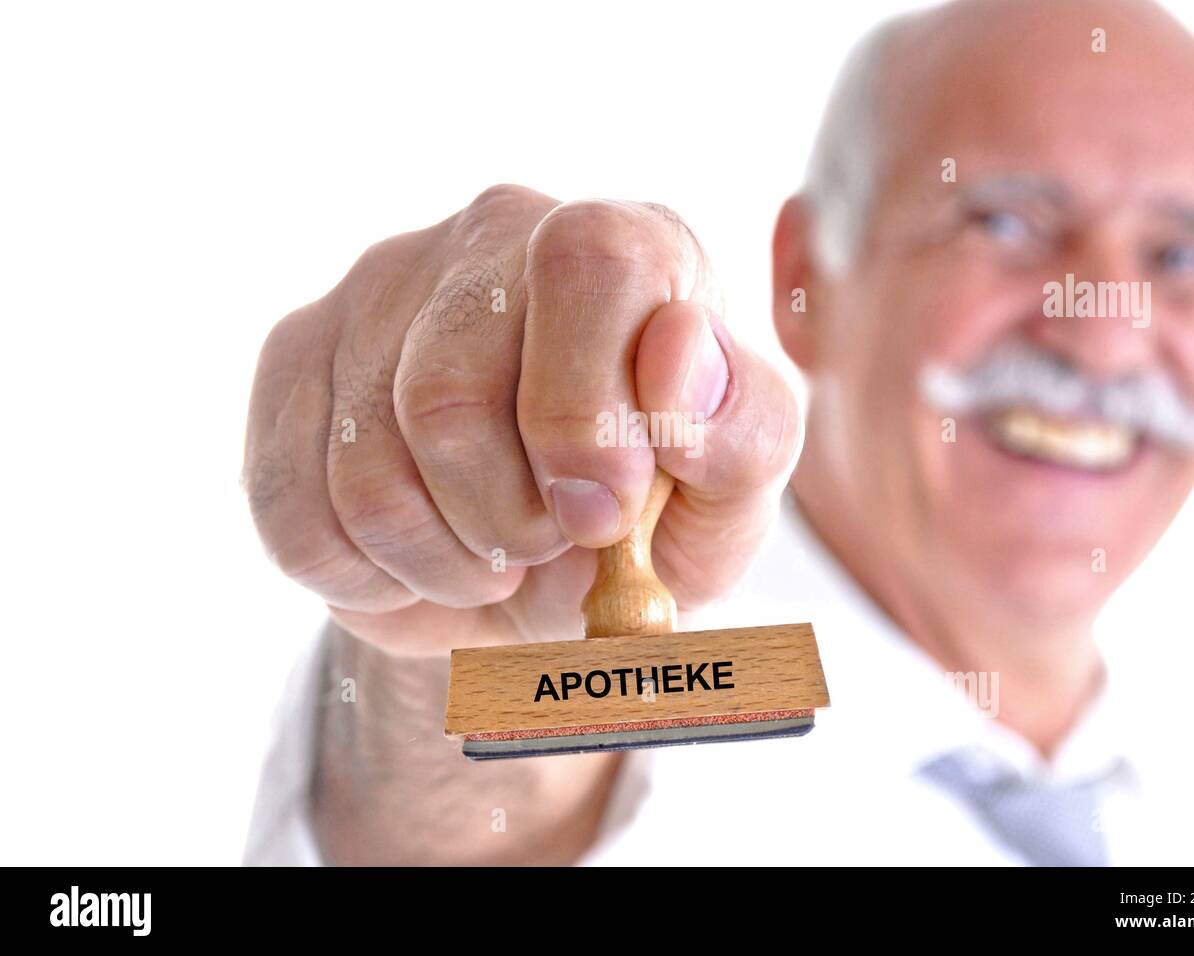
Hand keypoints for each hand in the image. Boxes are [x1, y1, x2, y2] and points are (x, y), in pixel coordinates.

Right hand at [243, 186, 801, 655]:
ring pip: (367, 472)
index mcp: (627, 245)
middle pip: (448, 393)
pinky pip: (298, 517)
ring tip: (496, 556)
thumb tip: (680, 353)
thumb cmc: (650, 522)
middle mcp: (494, 234)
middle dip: (510, 520)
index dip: (587, 412)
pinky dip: (374, 580)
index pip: (590, 264)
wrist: (537, 574)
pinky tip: (423, 556)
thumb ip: (743, 428)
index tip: (604, 513)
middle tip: (553, 543)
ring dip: (449, 563)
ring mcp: (377, 288)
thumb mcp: (729, 498)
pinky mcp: (294, 357)